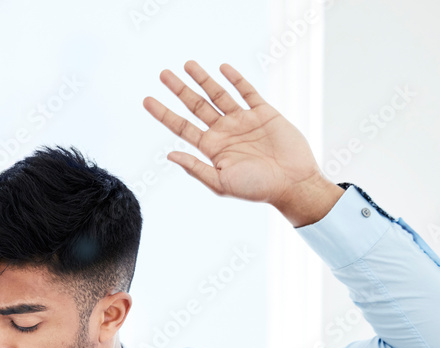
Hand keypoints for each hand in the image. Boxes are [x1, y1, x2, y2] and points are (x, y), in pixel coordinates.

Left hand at [143, 61, 341, 225]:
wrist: (293, 184)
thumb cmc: (257, 189)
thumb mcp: (221, 183)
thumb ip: (196, 168)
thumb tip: (169, 154)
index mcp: (212, 149)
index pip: (182, 126)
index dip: (163, 113)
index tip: (146, 100)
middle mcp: (224, 132)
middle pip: (196, 106)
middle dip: (179, 90)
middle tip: (162, 74)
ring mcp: (243, 121)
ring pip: (218, 94)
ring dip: (203, 79)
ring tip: (187, 64)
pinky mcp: (264, 114)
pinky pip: (248, 92)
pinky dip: (236, 79)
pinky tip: (223, 68)